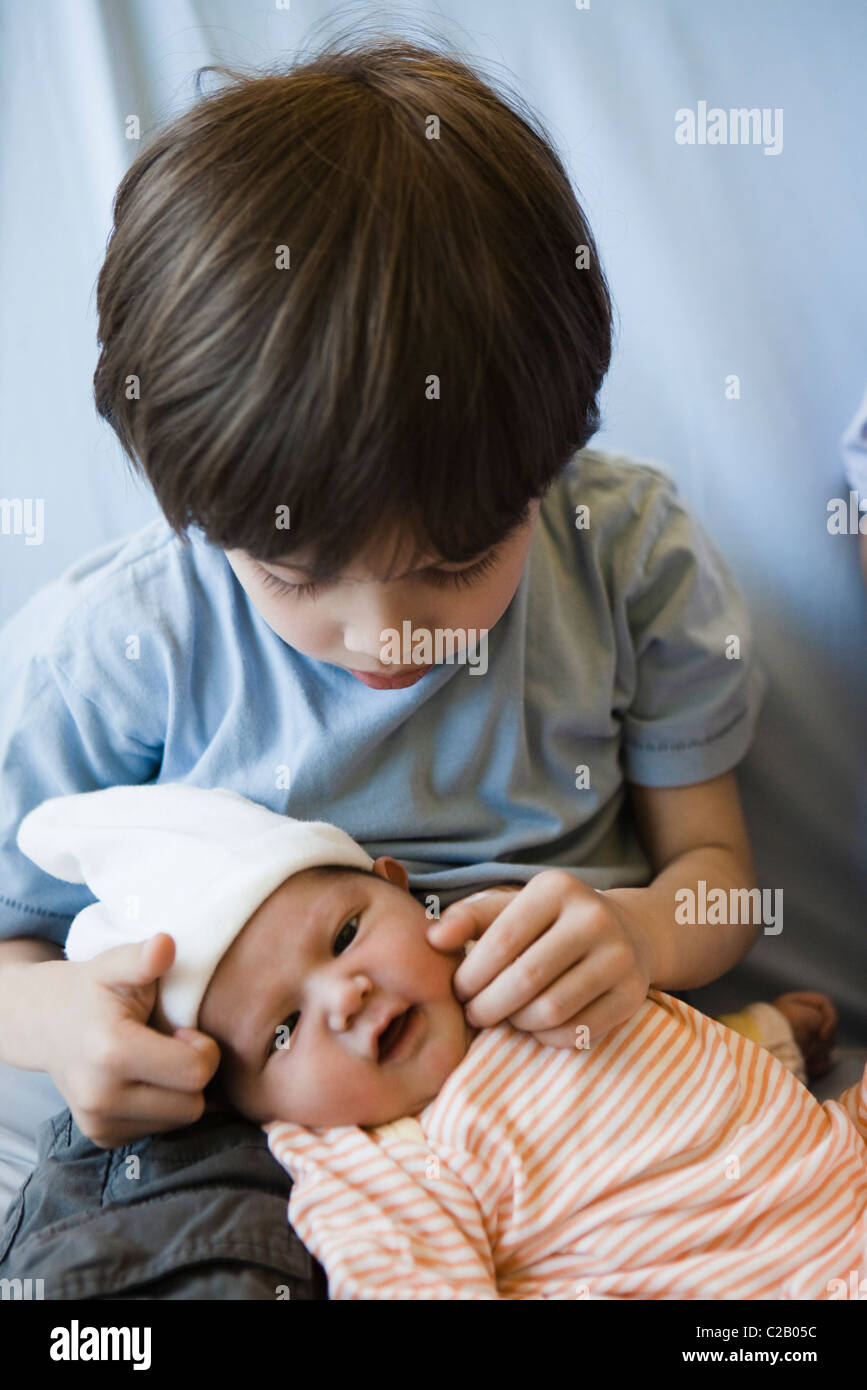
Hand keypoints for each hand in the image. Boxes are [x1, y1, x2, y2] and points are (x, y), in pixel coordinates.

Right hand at [37, 933, 220, 1147]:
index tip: (185, 1031)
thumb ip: (142, 958)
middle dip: (194, 1074)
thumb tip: (165, 944)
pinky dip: (160, 1107)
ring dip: (179, 1093)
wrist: (45, 1024)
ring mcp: (99, 1124)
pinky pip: (158, 1131)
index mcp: (112, 1052)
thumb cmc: (91, 991)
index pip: (195, 1072)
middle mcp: (102, 1098)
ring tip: (155, 1060)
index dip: (204, 1050)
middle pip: (192, 1105)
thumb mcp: (114, 964)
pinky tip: (143, 1079)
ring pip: (179, 1122)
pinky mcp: (103, 1137)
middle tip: (173, 1045)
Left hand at [427, 869, 654, 1048]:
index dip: (471, 974)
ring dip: (516, 1023)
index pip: (501, 940)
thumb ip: (468, 919)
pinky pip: (578, 1033)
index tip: (457, 991)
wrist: (627, 932)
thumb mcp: (511, 908)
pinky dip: (547, 1037)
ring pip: (551, 1011)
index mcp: (557, 888)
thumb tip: (432, 938)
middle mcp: (594, 917)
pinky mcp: (634, 994)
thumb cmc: (549, 924)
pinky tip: (536, 1025)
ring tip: (505, 1017)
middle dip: (488, 1006)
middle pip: (526, 979)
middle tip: (474, 1014)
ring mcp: (620, 956)